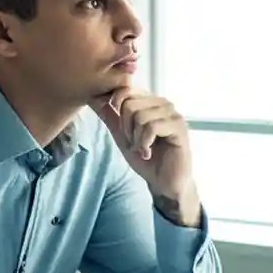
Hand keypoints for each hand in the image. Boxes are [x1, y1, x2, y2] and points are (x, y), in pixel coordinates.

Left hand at [90, 88, 200, 225]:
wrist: (164, 183)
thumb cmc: (146, 160)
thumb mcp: (122, 136)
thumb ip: (111, 116)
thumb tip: (94, 97)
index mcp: (150, 102)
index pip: (126, 90)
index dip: (116, 108)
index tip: (122, 130)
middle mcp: (163, 103)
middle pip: (129, 103)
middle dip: (125, 128)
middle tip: (135, 143)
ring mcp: (173, 114)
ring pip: (139, 115)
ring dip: (135, 138)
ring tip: (143, 149)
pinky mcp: (179, 127)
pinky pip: (151, 127)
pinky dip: (144, 143)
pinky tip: (148, 153)